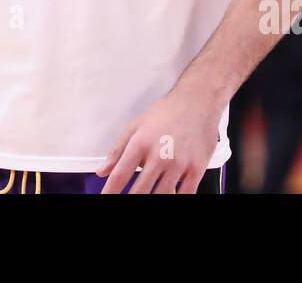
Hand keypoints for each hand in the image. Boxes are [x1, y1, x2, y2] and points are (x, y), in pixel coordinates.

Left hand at [97, 80, 224, 193]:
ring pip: (162, 195)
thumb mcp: (136, 126)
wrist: (198, 101)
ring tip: (147, 196)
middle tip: (126, 200)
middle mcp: (159, 155)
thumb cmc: (166, 112)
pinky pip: (185, 194)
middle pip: (140, 190)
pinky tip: (169, 194)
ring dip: (152, 199)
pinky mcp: (197, 169)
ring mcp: (179, 163)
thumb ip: (117, 150)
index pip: (120, 175)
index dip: (110, 191)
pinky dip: (176, 198)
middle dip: (131, 199)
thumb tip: (103, 171)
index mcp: (141, 143)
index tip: (105, 198)